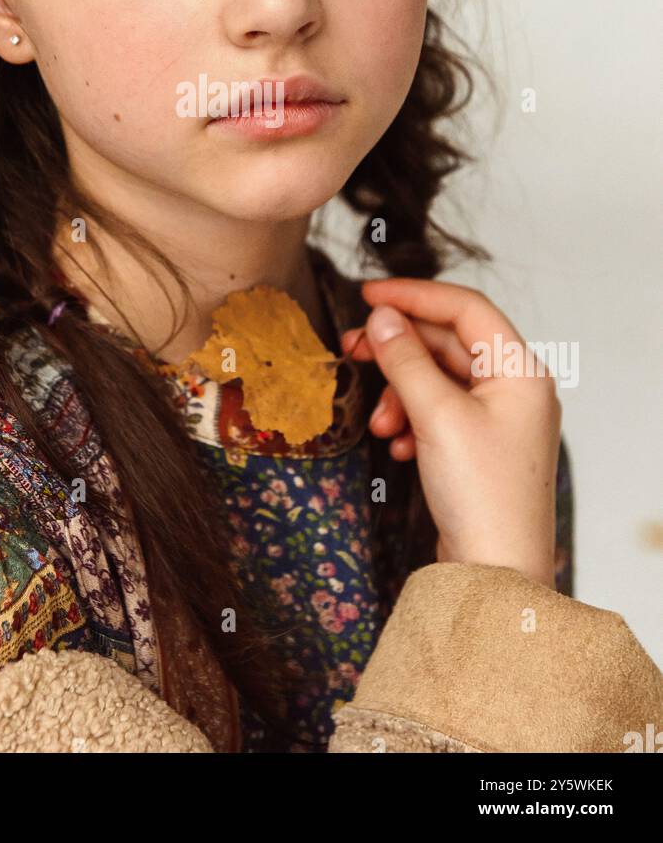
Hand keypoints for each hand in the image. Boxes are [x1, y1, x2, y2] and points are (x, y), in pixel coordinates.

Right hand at [340, 278, 561, 588]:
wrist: (497, 574)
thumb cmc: (482, 495)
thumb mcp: (436, 416)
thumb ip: (406, 360)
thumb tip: (382, 318)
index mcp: (521, 371)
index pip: (465, 308)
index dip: (414, 295)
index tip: (367, 296)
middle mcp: (516, 389)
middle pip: (448, 343)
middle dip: (399, 349)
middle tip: (350, 350)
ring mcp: (500, 420)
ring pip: (438, 379)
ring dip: (400, 392)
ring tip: (378, 421)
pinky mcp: (480, 448)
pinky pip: (439, 412)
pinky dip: (411, 419)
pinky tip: (396, 445)